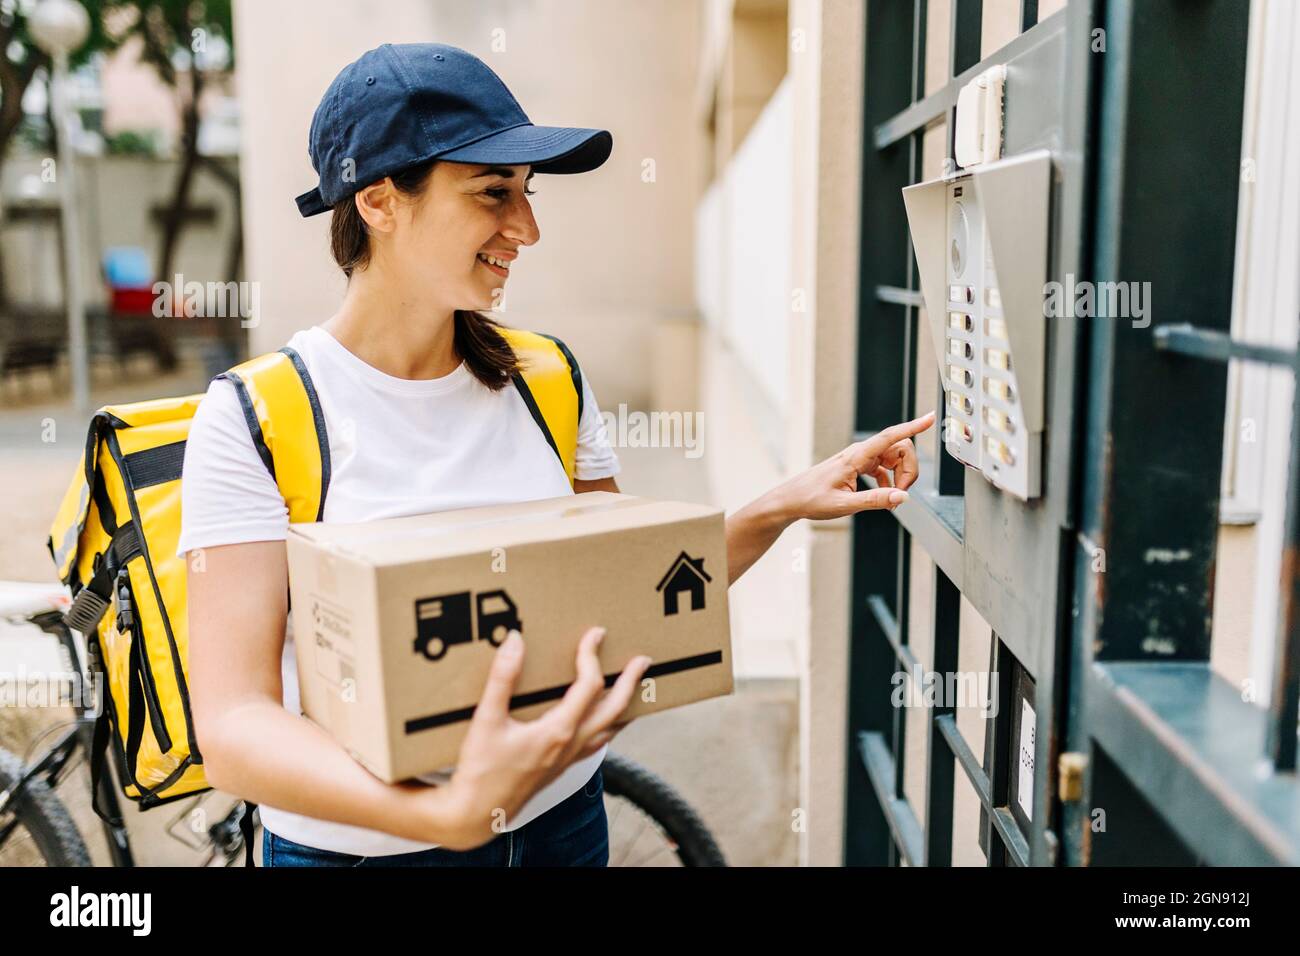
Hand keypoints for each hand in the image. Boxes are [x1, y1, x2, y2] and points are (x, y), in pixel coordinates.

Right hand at [437, 627, 649, 849]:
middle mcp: (571, 745)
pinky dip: (609, 725)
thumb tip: (516, 641)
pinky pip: (597, 743)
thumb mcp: (486, 719)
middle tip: (642, 660)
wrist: (476, 813)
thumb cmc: (480, 770)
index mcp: (558, 731)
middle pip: (615, 709)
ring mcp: (569, 759)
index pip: (589, 685)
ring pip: (610, 729)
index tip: (595, 634)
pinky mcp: (561, 767)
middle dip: (631, 682)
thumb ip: (502, 678)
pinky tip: (603, 721)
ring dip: (625, 705)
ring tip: (635, 688)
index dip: (592, 655)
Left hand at [767, 411, 934, 521]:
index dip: (913, 426)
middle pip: (899, 449)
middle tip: (900, 495)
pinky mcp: (859, 466)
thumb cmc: (812, 500)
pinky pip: (884, 467)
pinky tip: (884, 496)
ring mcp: (860, 458)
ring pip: (894, 458)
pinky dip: (890, 481)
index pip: (890, 436)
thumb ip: (875, 500)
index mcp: (856, 456)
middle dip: (908, 470)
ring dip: (900, 477)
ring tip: (890, 501)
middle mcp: (860, 452)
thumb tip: (902, 496)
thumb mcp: (845, 505)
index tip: (931, 418)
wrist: (792, 500)